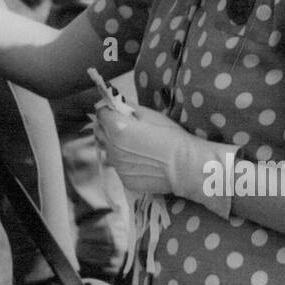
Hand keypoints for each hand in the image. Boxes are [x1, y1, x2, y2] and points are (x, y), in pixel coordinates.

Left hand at [93, 102, 239, 218]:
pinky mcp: (124, 180)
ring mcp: (117, 166)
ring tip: (132, 146)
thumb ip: (130, 108)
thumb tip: (118, 105)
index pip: (101, 113)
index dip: (109, 110)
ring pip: (106, 151)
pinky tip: (140, 161)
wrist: (186, 166)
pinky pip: (118, 167)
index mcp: (117, 128)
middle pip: (99, 132)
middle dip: (107, 127)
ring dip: (113, 146)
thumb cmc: (172, 137)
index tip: (117, 112)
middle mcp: (112, 147)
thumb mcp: (152, 115)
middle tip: (124, 127)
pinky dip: (124, 162)